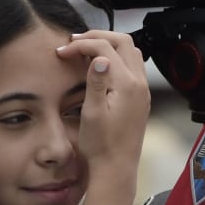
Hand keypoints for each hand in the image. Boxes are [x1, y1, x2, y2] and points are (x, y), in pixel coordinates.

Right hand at [55, 30, 150, 172]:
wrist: (116, 167)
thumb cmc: (101, 144)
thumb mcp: (91, 113)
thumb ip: (95, 83)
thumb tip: (99, 58)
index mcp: (127, 85)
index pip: (105, 48)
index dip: (81, 44)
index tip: (61, 51)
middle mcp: (140, 84)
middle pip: (123, 42)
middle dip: (97, 37)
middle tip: (73, 43)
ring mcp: (143, 90)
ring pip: (130, 52)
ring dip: (108, 45)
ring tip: (83, 51)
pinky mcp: (140, 97)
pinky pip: (132, 66)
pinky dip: (115, 58)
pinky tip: (97, 67)